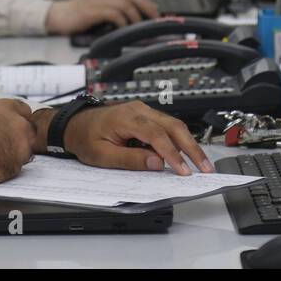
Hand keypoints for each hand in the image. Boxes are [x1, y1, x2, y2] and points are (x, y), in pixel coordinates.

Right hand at [0, 99, 34, 201]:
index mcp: (6, 108)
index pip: (25, 110)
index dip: (20, 119)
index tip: (15, 126)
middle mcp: (18, 124)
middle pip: (30, 130)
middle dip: (21, 138)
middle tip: (6, 145)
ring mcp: (20, 145)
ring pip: (26, 150)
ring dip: (16, 154)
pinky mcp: (17, 165)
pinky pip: (17, 167)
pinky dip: (8, 168)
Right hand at [45, 0, 158, 34]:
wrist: (55, 16)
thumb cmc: (75, 16)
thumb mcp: (96, 11)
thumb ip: (111, 12)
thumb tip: (128, 22)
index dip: (145, 3)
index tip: (155, 13)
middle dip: (146, 7)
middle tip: (155, 20)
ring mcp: (98, 1)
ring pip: (125, 4)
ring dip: (135, 16)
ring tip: (139, 27)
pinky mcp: (92, 11)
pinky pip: (113, 13)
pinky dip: (122, 21)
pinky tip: (124, 29)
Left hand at [61, 101, 214, 175]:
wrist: (75, 124)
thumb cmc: (85, 138)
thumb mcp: (102, 155)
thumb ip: (130, 159)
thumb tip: (157, 163)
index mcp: (127, 118)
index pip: (157, 136)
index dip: (173, 154)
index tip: (183, 171)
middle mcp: (139, 110)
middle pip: (173, 126)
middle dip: (192, 148)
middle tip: (205, 167)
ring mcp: (143, 110)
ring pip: (174, 124)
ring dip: (189, 144)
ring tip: (200, 163)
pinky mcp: (145, 115)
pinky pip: (166, 125)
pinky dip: (178, 140)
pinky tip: (185, 155)